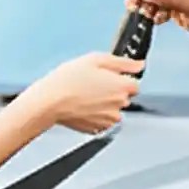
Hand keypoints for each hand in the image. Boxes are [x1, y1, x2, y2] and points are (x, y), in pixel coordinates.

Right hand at [21, 52, 142, 133]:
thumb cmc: (69, 80)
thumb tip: (139, 65)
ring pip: (113, 110)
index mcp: (122, 87)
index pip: (134, 83)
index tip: (108, 77)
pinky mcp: (97, 129)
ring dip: (104, 104)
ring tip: (85, 95)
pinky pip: (102, 120)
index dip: (121, 78)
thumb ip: (123, 63)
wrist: (49, 102)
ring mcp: (109, 120)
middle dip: (112, 90)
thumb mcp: (96, 59)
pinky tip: (82, 106)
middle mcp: (120, 105)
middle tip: (92, 84)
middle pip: (124, 97)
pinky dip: (95, 114)